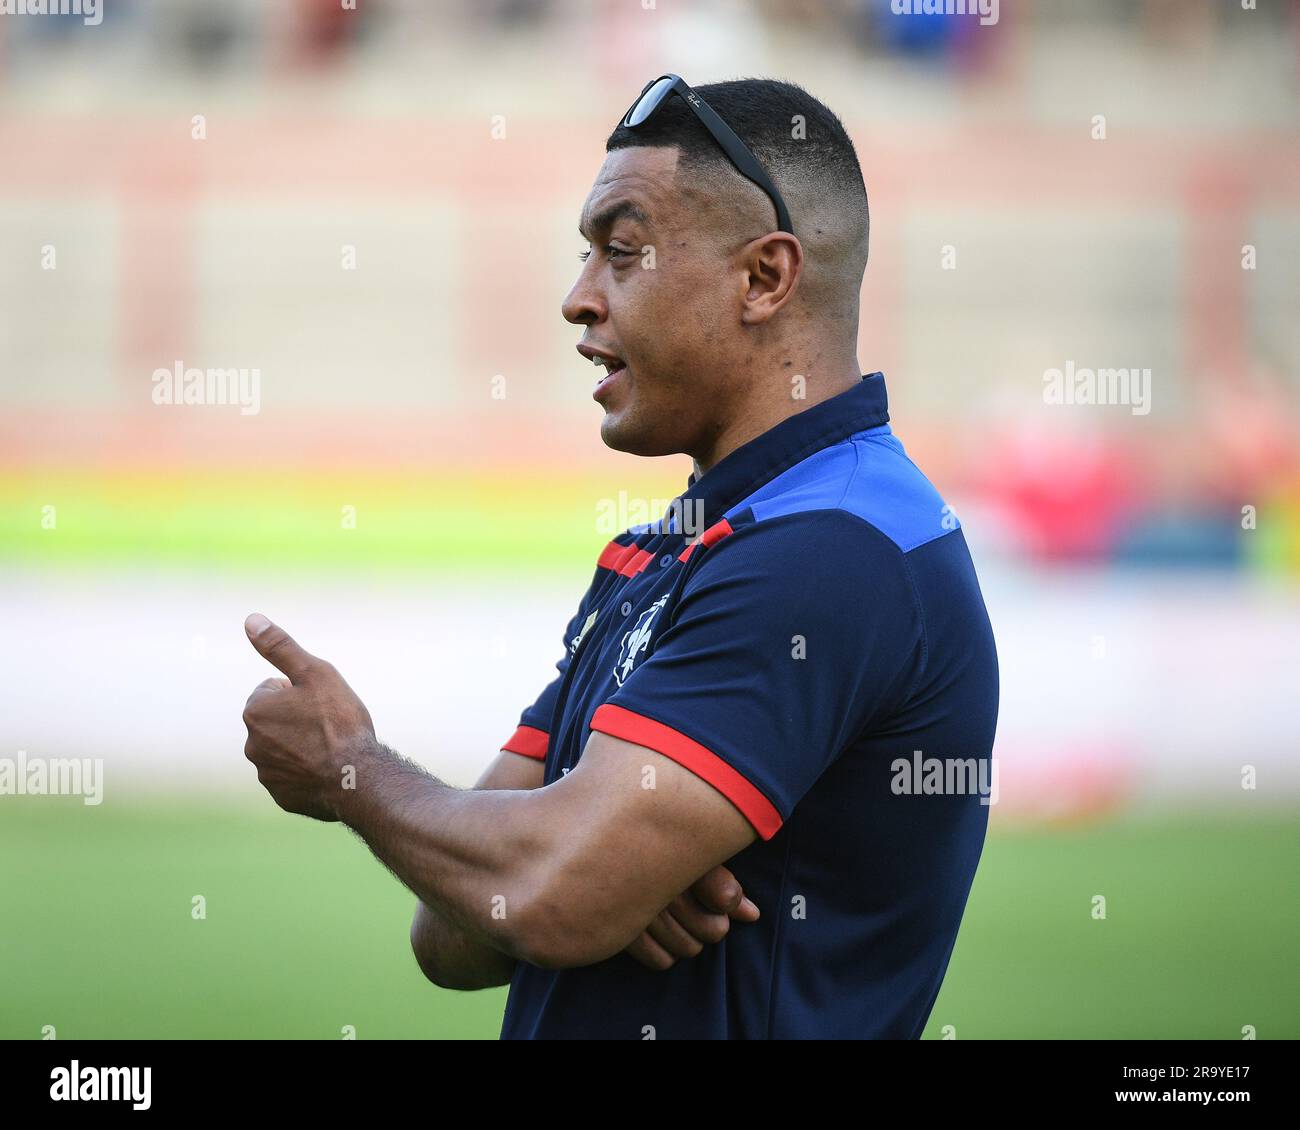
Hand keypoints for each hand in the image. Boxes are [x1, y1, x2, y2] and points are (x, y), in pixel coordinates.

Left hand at [241, 613, 376, 821]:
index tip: (322, 703)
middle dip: (297, 719)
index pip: (273, 689)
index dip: (301, 692)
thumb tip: (251, 620)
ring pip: (284, 749)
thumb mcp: (315, 673)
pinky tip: (330, 769)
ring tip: (332, 749)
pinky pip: (293, 776)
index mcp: (256, 711)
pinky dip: (307, 771)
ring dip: (302, 745)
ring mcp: (266, 773)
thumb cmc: (339, 722)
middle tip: (329, 725)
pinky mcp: (281, 796)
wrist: (356, 777)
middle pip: (277, 720)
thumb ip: (280, 647)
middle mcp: (252, 744)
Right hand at [624, 864, 759, 970]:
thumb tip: (753, 916)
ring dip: (686, 940)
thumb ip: (722, 885)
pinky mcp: (620, 930)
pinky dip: (662, 953)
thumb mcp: (685, 858)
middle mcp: (663, 882)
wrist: (588, 851)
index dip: (729, 901)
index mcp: (682, 855)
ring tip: (673, 919)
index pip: (726, 898)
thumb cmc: (647, 851)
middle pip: (713, 930)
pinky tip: (655, 933)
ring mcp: (640, 907)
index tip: (720, 894)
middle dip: (710, 925)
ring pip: (688, 948)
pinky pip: (660, 961)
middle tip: (696, 908)